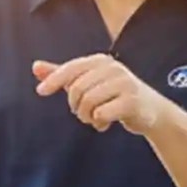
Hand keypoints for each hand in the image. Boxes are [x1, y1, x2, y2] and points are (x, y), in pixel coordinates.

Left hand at [32, 54, 168, 135]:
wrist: (151, 112)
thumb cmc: (115, 96)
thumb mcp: (88, 83)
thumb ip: (63, 75)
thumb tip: (35, 66)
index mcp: (100, 61)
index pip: (71, 68)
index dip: (54, 80)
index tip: (40, 92)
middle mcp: (113, 68)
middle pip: (77, 89)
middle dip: (75, 106)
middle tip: (84, 114)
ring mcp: (124, 83)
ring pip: (88, 102)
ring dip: (87, 117)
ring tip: (95, 119)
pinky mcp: (132, 101)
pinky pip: (102, 114)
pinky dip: (99, 123)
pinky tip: (106, 125)